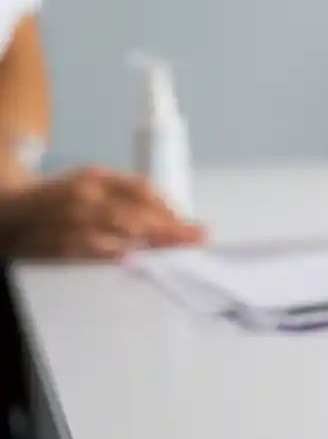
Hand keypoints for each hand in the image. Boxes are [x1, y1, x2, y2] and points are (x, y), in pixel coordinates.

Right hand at [0, 167, 205, 259]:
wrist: (7, 210)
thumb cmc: (60, 200)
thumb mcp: (92, 187)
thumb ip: (127, 197)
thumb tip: (171, 216)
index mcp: (95, 178)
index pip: (143, 191)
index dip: (171, 210)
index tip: (194, 227)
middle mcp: (85, 195)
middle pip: (138, 212)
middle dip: (171, 229)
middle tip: (197, 240)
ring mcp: (71, 219)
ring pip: (121, 230)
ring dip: (154, 243)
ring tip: (179, 252)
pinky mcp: (60, 244)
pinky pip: (97, 251)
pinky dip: (121, 255)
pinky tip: (141, 261)